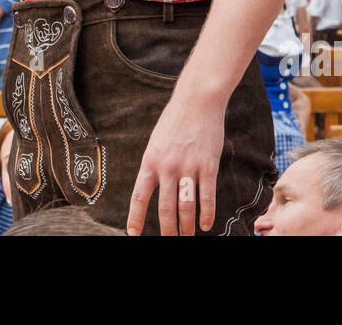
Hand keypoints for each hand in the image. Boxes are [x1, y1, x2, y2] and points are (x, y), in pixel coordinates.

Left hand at [127, 95, 224, 235]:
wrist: (197, 101)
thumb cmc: (175, 120)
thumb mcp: (156, 142)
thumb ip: (155, 164)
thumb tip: (153, 187)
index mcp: (150, 161)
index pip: (140, 196)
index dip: (136, 218)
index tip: (133, 234)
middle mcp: (168, 167)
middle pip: (166, 208)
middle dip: (168, 230)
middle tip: (170, 240)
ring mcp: (188, 167)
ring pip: (186, 207)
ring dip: (187, 226)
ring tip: (188, 236)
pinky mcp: (208, 165)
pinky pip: (207, 196)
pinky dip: (207, 214)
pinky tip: (206, 224)